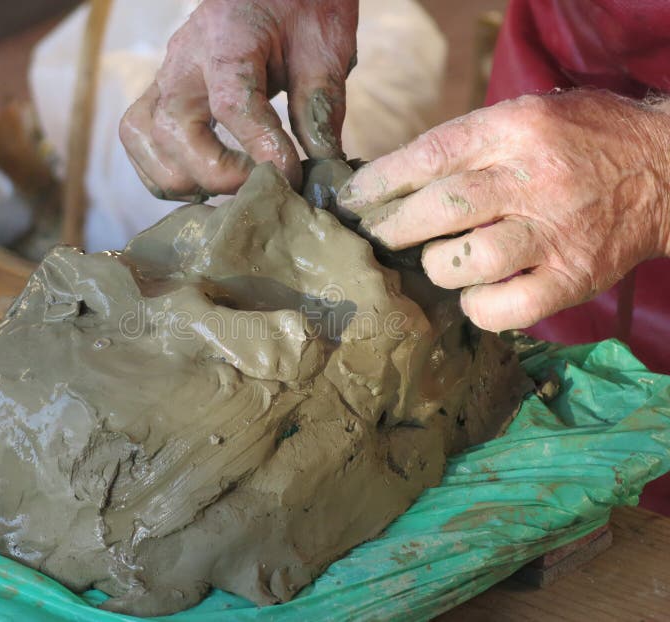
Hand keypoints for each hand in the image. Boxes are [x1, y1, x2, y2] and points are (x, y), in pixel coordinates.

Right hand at [120, 0, 357, 200]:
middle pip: (172, 130)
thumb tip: (322, 166)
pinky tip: (204, 180)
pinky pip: (139, 139)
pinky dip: (165, 171)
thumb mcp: (323, 47)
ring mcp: (165, 76)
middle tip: (260, 183)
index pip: (232, 105)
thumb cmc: (300, 6)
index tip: (292, 176)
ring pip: (142, 138)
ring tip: (231, 185)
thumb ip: (320, 105)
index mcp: (227, 39)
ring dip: (184, 178)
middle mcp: (183, 59)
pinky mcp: (160, 93)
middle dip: (217, 173)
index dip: (262, 149)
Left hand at [338, 90, 669, 331]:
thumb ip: (469, 143)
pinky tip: (474, 296)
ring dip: (437, 267)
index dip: (381, 182)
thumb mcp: (526, 116)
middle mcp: (533, 179)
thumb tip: (394, 180)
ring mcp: (554, 232)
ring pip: (467, 262)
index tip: (351, 201)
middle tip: (374, 239)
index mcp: (516, 129)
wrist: (665, 169)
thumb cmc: (581, 141)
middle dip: (393, 229)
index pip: (431, 155)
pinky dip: (477, 308)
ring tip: (438, 262)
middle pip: (441, 209)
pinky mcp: (572, 277)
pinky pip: (507, 308)